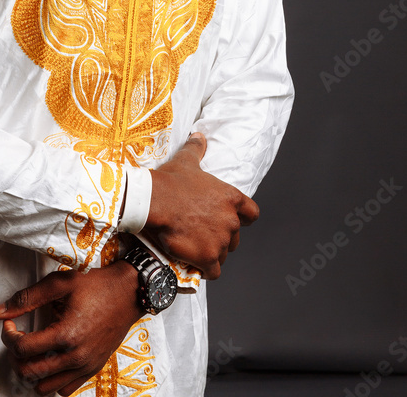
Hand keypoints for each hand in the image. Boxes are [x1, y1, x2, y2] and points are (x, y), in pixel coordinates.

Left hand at [0, 260, 141, 395]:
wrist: (128, 292)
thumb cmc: (96, 285)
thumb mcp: (60, 283)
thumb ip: (27, 298)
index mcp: (66, 334)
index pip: (23, 348)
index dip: (8, 336)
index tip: (10, 324)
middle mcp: (75, 356)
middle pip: (29, 372)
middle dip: (16, 356)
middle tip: (18, 338)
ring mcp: (85, 366)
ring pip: (45, 387)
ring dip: (32, 371)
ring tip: (33, 351)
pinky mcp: (92, 369)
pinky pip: (64, 390)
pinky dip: (52, 380)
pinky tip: (51, 359)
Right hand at [143, 132, 258, 279]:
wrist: (154, 200)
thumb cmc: (171, 181)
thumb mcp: (187, 161)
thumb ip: (197, 149)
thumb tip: (199, 136)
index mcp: (231, 198)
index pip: (252, 213)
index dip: (243, 218)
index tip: (231, 219)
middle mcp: (231, 220)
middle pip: (235, 237)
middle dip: (222, 237)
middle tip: (203, 233)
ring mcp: (221, 241)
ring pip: (223, 254)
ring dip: (212, 253)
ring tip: (194, 248)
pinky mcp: (208, 257)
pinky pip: (214, 271)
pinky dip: (205, 270)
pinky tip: (194, 264)